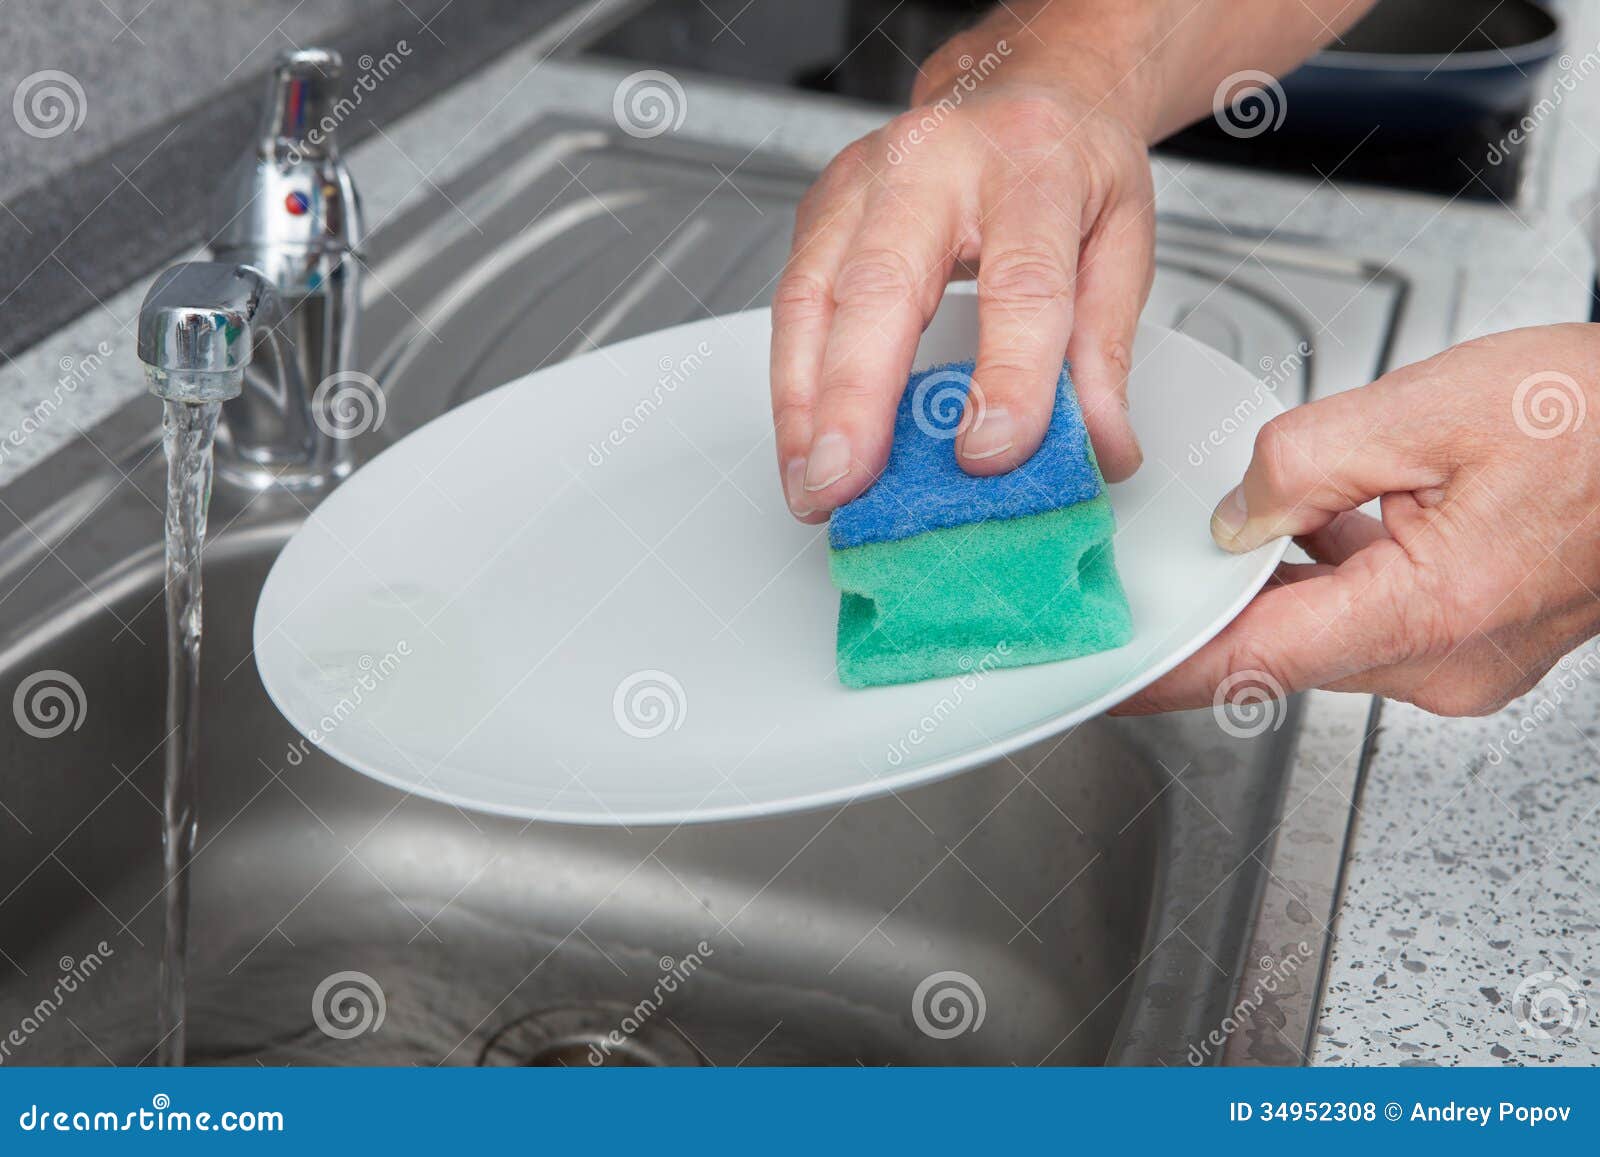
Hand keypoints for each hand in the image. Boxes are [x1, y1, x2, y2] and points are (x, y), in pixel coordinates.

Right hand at [769, 19, 1156, 522]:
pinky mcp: (820, 210)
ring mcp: (861, 182)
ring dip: (803, 406)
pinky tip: (802, 445)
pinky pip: (790, 307)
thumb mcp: (1121, 242)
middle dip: (855, 397)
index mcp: (1030, 165)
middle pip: (881, 284)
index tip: (990, 454)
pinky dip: (792, 387)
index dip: (1006, 374)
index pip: (1020, 281)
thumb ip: (1105, 349)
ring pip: (811, 297)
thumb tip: (1099, 447)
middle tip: (848, 483)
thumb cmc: (1068, 162)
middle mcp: (932, 162)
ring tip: (813, 486)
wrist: (1026, 85)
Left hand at [1116, 323, 1599, 717]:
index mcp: (1426, 612)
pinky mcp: (1475, 646)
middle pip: (1281, 648)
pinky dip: (1335, 576)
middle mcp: (1445, 664)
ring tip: (1286, 510)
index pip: (1251, 663)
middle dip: (1219, 603)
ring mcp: (1464, 664)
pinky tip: (1339, 518)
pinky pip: (1370, 620)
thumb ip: (1305, 461)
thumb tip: (1237, 514)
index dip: (1164, 671)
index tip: (1104, 677)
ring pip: (1325, 631)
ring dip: (1284, 581)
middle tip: (1165, 560)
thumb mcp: (1430, 408)